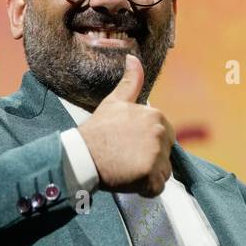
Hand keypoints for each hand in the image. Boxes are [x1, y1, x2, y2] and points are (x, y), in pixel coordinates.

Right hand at [77, 54, 175, 197]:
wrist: (80, 155)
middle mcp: (160, 132)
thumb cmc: (97, 131)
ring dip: (147, 175)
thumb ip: (130, 82)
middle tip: (125, 158)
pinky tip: (128, 180)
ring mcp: (156, 153)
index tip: (127, 145)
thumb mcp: (114, 102)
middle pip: (165, 156)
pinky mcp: (150, 174)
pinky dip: (144, 189)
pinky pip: (156, 188)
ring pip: (162, 173)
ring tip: (125, 168)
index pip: (164, 138)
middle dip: (149, 161)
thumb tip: (134, 56)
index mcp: (156, 115)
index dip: (146, 145)